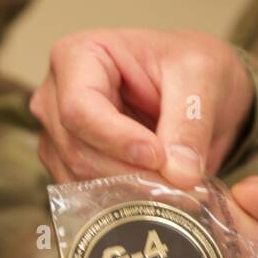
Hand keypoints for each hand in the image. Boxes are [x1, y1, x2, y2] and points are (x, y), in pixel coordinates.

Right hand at [30, 29, 253, 186]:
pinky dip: (121, 202)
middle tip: (176, 183)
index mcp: (77, 56)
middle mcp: (55, 96)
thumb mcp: (203, 75)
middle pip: (76, 148)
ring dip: (126, 190)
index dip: (116, 139)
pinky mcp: (67, 166)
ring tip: (170, 188)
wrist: (195, 90)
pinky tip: (153, 194)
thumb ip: (190, 121)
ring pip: (78, 177)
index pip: (80, 108)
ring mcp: (56, 135)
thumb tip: (181, 174)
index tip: (158, 158)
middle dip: (126, 171)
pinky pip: (84, 195)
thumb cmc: (189, 66)